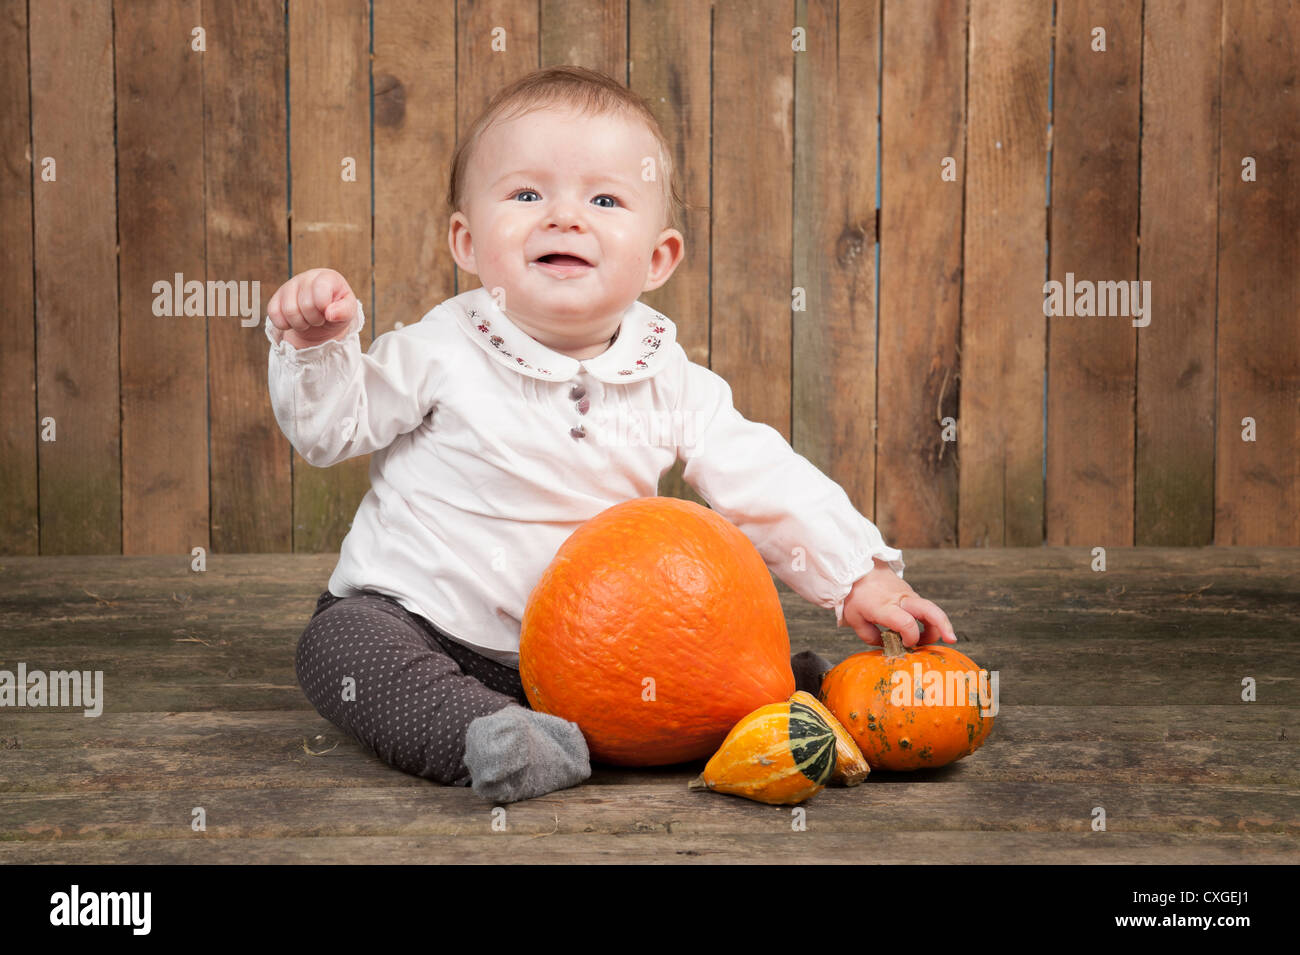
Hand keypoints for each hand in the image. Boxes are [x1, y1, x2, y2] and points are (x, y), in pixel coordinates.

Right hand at [267, 268, 358, 348]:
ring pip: (289, 311)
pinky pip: (274, 314)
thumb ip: (344, 311)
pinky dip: (285, 325)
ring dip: (301, 324)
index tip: (328, 311)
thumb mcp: (349, 311)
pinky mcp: (276, 298)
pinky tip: (296, 321)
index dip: (323, 305)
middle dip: (315, 319)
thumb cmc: (337, 310)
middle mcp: (306, 277)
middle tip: (320, 319)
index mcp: (326, 277)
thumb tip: (330, 313)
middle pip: (305, 305)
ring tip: (309, 320)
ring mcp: (289, 286)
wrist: (322, 318)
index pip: (320, 289)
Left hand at [840, 558, 956, 647]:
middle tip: (951, 639)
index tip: (906, 644)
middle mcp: (900, 599)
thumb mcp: (854, 619)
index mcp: (884, 607)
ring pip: (931, 609)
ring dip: (936, 626)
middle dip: (943, 625)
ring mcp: (908, 595)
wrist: (857, 568)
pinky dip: (928, 621)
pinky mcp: (911, 594)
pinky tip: (922, 632)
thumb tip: (887, 646)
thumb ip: (870, 636)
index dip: (911, 638)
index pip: (906, 623)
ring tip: (928, 641)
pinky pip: (924, 608)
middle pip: (929, 610)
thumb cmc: (855, 594)